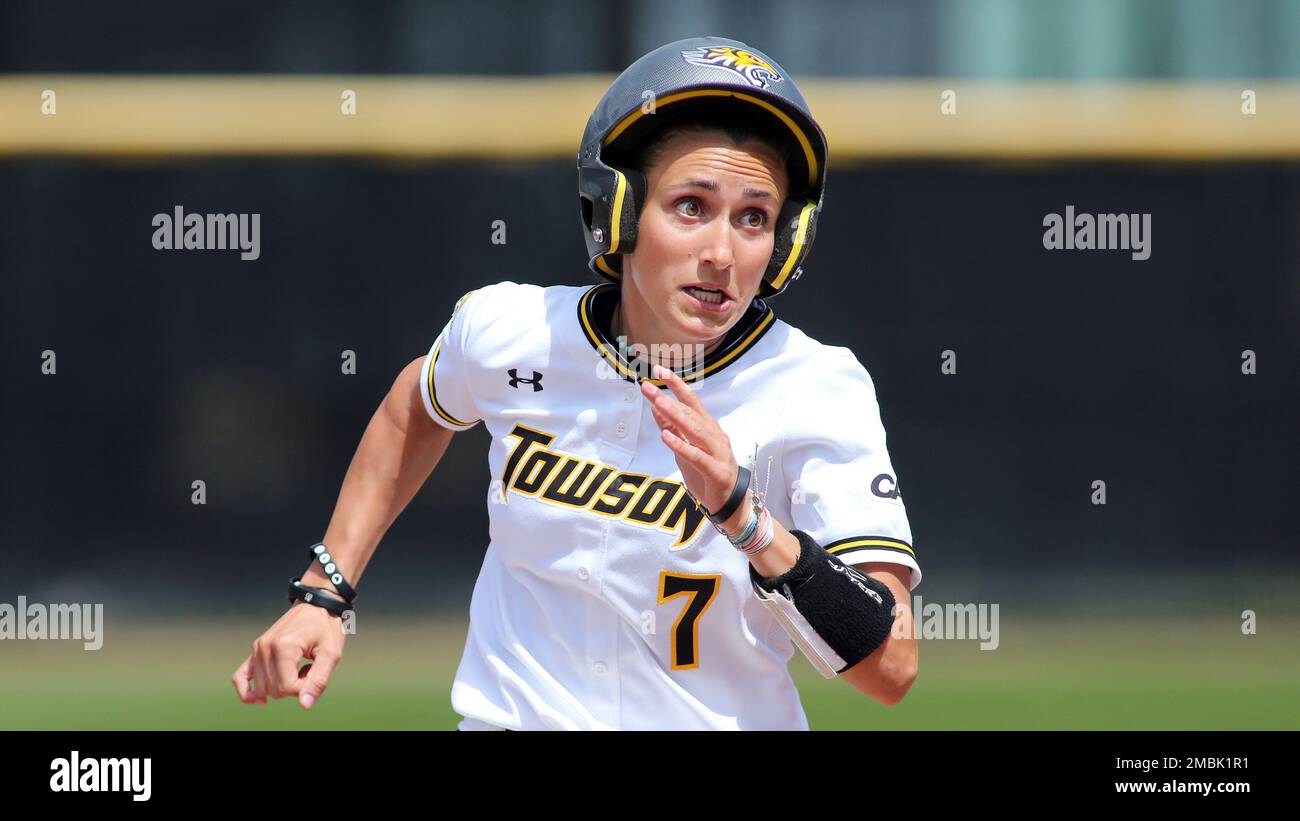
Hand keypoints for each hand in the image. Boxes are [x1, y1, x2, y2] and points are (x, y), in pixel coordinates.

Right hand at [231, 601, 343, 709]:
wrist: (316, 605)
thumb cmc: (326, 628)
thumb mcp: (332, 653)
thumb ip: (319, 680)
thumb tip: (304, 705)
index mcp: (284, 647)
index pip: (287, 687)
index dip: (304, 687)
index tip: (315, 671)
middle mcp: (265, 647)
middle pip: (274, 690)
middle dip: (294, 687)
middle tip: (308, 668)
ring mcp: (258, 648)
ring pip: (262, 688)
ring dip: (281, 685)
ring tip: (298, 666)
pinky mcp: (255, 650)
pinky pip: (240, 676)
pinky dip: (246, 691)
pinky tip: (258, 700)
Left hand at [642, 363, 741, 514]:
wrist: (730, 503)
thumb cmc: (707, 473)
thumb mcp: (684, 448)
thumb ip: (672, 428)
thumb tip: (656, 405)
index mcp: (708, 428)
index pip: (691, 402)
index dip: (676, 385)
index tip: (659, 371)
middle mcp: (714, 436)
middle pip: (690, 414)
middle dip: (669, 399)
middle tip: (649, 386)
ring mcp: (717, 453)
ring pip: (695, 431)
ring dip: (676, 416)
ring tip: (658, 403)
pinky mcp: (716, 471)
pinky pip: (698, 457)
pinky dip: (682, 446)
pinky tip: (667, 438)